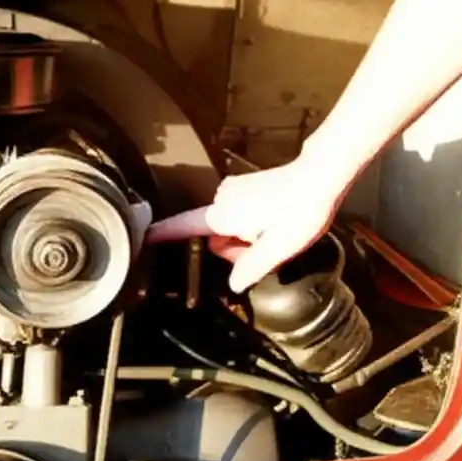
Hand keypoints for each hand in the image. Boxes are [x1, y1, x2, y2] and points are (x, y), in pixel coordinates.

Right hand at [146, 157, 349, 292]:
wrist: (320, 178)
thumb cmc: (301, 211)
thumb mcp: (279, 248)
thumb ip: (251, 267)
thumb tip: (235, 283)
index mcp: (223, 215)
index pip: (183, 226)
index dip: (161, 234)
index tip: (141, 237)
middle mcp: (222, 200)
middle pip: (213, 236)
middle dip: (233, 248)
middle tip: (264, 248)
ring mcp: (233, 191)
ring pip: (227, 226)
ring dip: (244, 235)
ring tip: (272, 231)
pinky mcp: (244, 187)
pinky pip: (237, 213)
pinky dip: (251, 222)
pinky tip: (273, 220)